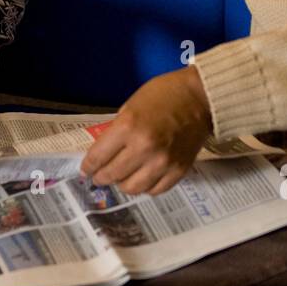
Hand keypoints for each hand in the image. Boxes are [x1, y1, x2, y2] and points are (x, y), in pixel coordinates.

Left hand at [79, 66, 211, 194]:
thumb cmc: (163, 95)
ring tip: (122, 177)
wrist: (200, 98)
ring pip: (132, 188)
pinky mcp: (179, 170)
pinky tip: (142, 178)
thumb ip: (117, 131)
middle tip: (99, 176)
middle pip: (112, 175)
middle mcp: (144, 148)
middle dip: (101, 177)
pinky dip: (145, 186)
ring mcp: (163, 162)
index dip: (88, 166)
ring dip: (122, 184)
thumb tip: (103, 153)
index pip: (98, 157)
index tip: (86, 170)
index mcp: (128, 127)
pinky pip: (155, 190)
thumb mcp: (130, 105)